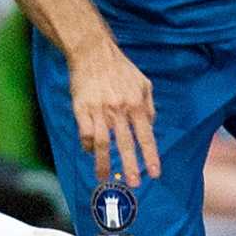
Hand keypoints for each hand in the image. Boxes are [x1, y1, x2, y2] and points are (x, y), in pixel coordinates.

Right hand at [68, 38, 160, 186]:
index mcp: (136, 104)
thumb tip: (150, 127)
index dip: (151, 157)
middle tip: (134, 184)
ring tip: (104, 178)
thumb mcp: (143, 84)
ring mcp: (99, 110)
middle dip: (130, 167)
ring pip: (102, 143)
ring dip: (103, 163)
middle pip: (125, 144)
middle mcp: (119, 110)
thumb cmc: (120, 68)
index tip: (155, 174)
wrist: (92, 51)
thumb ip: (149, 106)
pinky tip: (89, 152)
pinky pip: (84, 133)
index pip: (146, 136)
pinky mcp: (81, 108)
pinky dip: (87, 145)